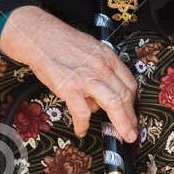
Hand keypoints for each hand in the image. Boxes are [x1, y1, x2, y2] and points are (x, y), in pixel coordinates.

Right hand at [0, 6, 138, 141]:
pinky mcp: (69, 87)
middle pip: (125, 96)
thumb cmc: (62, 43)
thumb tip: (100, 95)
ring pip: (113, 104)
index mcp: (108, 57)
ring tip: (122, 136)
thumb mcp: (91, 50)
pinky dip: (83, 124)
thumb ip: (101, 69)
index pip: (129, 83)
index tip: (133, 114)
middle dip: (131, 118)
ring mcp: (86, 78)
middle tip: (132, 132)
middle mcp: (101, 67)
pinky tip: (82, 130)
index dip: (134, 103)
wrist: (39, 37)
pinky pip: (82, 112)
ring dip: (121, 123)